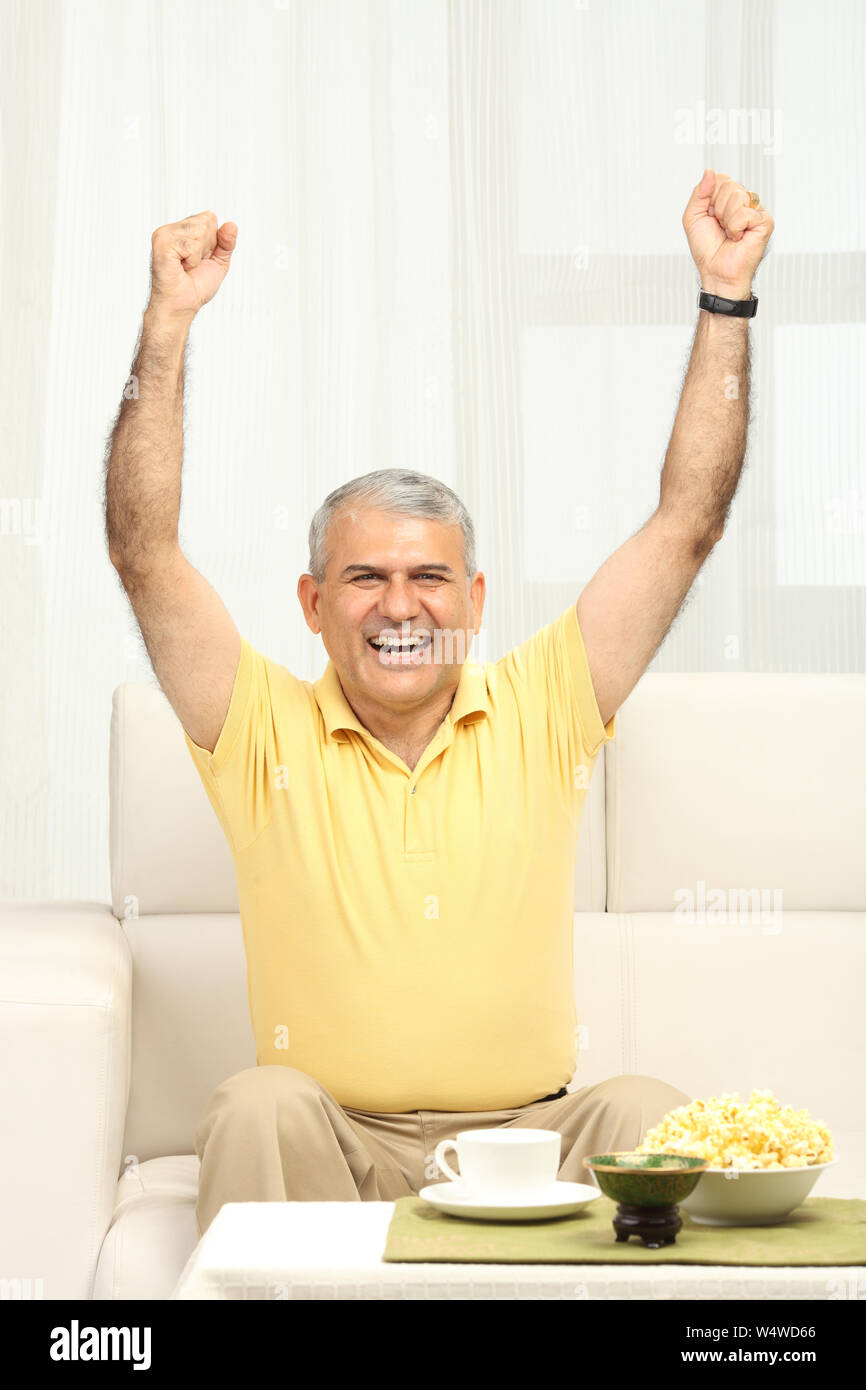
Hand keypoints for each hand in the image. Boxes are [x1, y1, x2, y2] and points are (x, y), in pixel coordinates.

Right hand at [147, 211, 237, 320]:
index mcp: (182, 229)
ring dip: (199, 255)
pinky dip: (192, 260)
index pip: (210, 217)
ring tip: (186, 266)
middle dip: (207, 247)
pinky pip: (191, 245)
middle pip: (206, 221)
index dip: (213, 242)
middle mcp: (171, 229)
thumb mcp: (219, 261)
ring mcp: (164, 234)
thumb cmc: (196, 287)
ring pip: (200, 232)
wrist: (183, 305)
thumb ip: (227, 242)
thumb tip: (232, 225)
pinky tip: (181, 267)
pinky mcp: (162, 244)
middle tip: (193, 265)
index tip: (201, 259)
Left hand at [682, 170, 773, 299]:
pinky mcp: (765, 221)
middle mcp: (743, 202)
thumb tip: (709, 172)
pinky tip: (738, 238)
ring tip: (729, 233)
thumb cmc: (707, 250)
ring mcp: (755, 211)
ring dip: (726, 219)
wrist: (716, 272)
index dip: (709, 199)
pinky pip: (745, 213)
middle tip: (721, 227)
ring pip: (737, 196)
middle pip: (729, 185)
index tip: (711, 217)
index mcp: (728, 199)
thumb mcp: (693, 218)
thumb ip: (699, 193)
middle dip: (718, 209)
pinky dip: (735, 228)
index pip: (720, 179)